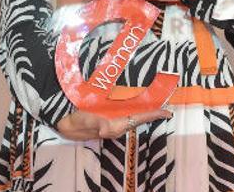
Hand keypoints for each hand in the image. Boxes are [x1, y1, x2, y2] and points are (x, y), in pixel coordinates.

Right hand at [56, 108, 171, 140]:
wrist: (65, 125)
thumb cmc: (77, 122)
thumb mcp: (85, 121)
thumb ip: (97, 124)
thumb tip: (107, 129)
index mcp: (116, 126)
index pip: (140, 119)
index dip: (154, 115)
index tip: (168, 112)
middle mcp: (118, 126)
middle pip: (141, 118)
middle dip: (154, 113)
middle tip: (167, 105)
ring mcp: (115, 123)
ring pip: (135, 116)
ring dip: (146, 111)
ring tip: (157, 104)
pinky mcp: (110, 120)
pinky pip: (127, 114)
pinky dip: (136, 109)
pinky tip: (139, 104)